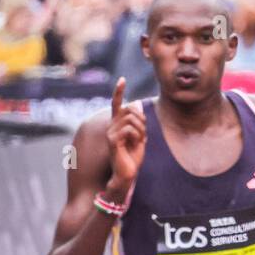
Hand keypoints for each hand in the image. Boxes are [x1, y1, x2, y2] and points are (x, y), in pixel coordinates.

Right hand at [106, 76, 145, 195]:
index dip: (118, 92)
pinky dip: (137, 135)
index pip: (116, 104)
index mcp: (117, 125)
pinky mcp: (113, 141)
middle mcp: (111, 127)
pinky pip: (129, 129)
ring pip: (131, 119)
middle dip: (142, 120)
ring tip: (140, 141)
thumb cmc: (133, 157)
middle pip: (130, 110)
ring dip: (141, 129)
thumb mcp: (139, 137)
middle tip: (143, 135)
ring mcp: (110, 133)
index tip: (122, 79)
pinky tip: (136, 144)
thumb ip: (138, 123)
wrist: (127, 174)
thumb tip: (136, 104)